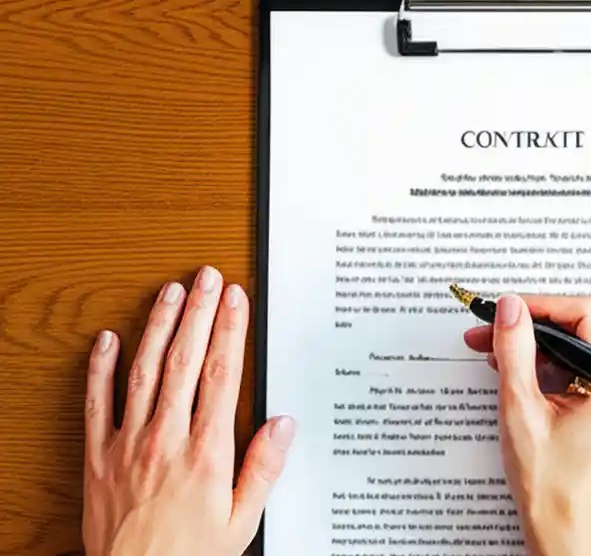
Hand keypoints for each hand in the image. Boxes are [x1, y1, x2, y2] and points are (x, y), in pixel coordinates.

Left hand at [82, 266, 295, 555]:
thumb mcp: (243, 521)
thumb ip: (264, 469)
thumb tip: (284, 425)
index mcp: (207, 454)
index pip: (220, 376)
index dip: (229, 331)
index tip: (234, 300)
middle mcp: (166, 440)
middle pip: (183, 362)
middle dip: (197, 313)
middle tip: (205, 278)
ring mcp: (129, 445)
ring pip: (143, 372)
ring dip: (156, 327)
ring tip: (168, 293)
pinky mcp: (98, 458)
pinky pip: (97, 405)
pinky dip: (101, 370)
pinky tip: (108, 340)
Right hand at [463, 295, 590, 555]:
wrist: (556, 519)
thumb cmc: (546, 478)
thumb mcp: (521, 408)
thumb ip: (515, 352)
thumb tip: (510, 307)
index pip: (586, 313)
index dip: (543, 305)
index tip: (507, 309)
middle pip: (578, 324)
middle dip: (530, 322)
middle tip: (489, 327)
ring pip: (570, 342)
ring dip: (529, 341)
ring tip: (489, 346)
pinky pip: (569, 363)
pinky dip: (538, 360)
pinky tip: (507, 364)